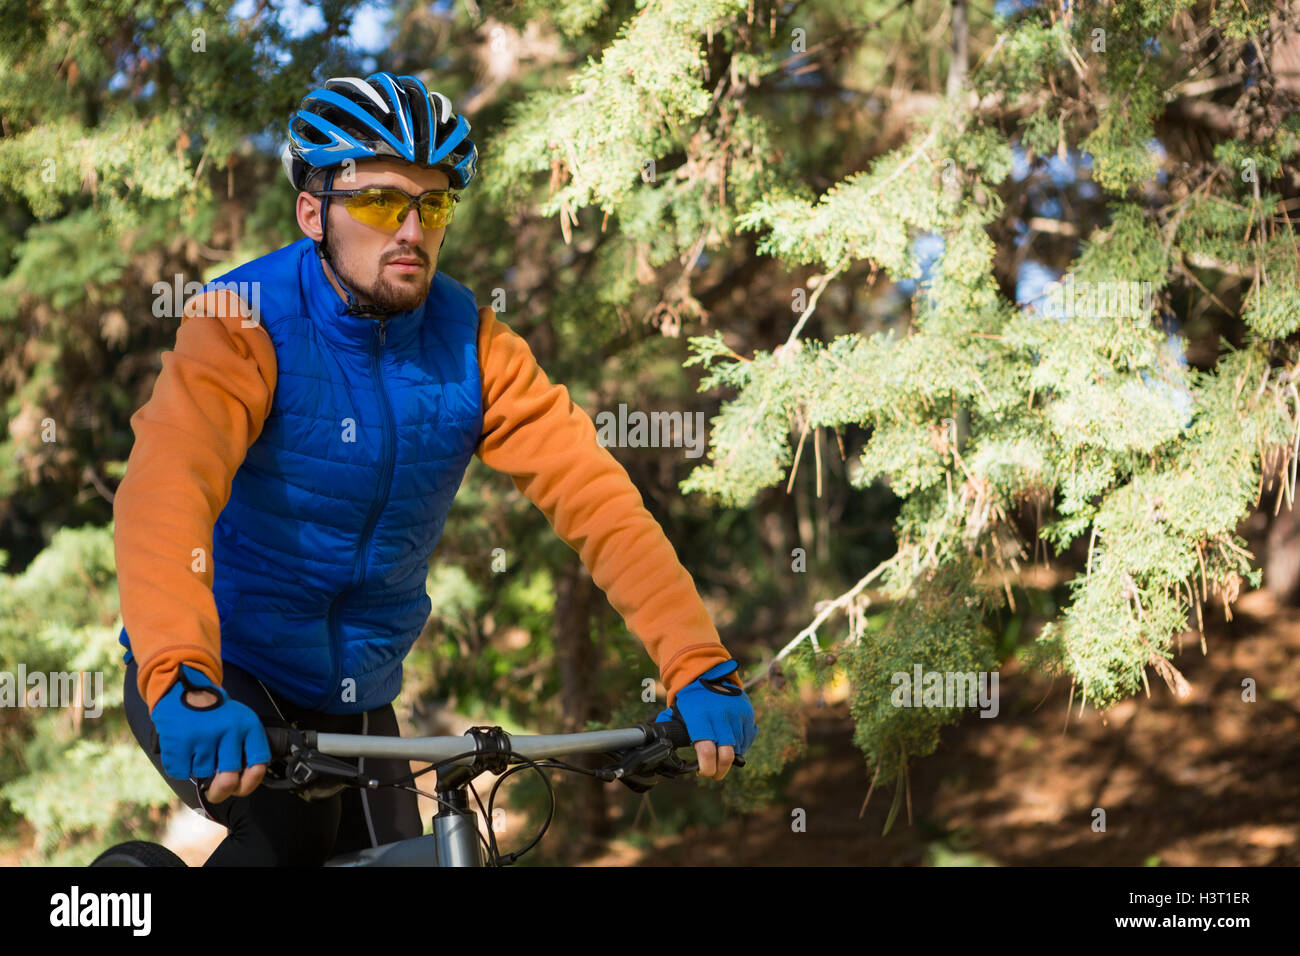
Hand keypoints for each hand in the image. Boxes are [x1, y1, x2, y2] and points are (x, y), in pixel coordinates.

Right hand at [151, 665, 270, 803]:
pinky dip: (179, 766)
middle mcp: (230, 729)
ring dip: (197, 768)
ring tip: (196, 748)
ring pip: (203, 774)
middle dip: (220, 788)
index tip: (240, 784)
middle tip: (214, 782)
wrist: (182, 688)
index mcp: (248, 725)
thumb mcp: (237, 721)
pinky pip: (181, 772)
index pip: (258, 763)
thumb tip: (236, 787)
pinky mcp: (181, 739)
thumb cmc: (213, 714)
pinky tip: (182, 750)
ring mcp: (205, 735)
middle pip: (228, 779)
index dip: (251, 781)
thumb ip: (242, 749)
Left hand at [656, 660, 756, 781]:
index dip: (706, 767)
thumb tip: (656, 747)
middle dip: (720, 770)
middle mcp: (720, 714)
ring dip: (729, 757)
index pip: (707, 750)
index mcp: (699, 716)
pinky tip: (729, 743)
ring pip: (738, 748)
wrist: (708, 674)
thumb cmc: (690, 699)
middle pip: (726, 754)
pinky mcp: (747, 713)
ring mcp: (736, 713)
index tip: (702, 772)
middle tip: (714, 774)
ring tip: (719, 754)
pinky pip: (746, 739)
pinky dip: (739, 746)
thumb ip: (669, 729)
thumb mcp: (676, 711)